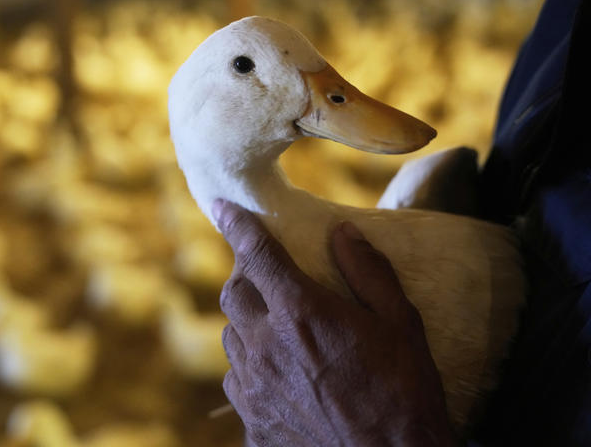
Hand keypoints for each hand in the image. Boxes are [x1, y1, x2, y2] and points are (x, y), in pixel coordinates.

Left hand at [214, 199, 454, 446]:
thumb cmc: (405, 394)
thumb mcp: (401, 324)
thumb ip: (367, 271)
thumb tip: (342, 231)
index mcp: (301, 312)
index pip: (256, 253)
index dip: (236, 224)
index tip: (221, 206)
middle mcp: (266, 345)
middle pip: (234, 292)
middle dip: (246, 274)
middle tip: (269, 273)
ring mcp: (254, 386)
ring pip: (231, 337)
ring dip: (247, 321)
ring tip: (277, 325)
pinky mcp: (253, 420)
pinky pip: (236, 380)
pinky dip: (250, 365)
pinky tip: (276, 371)